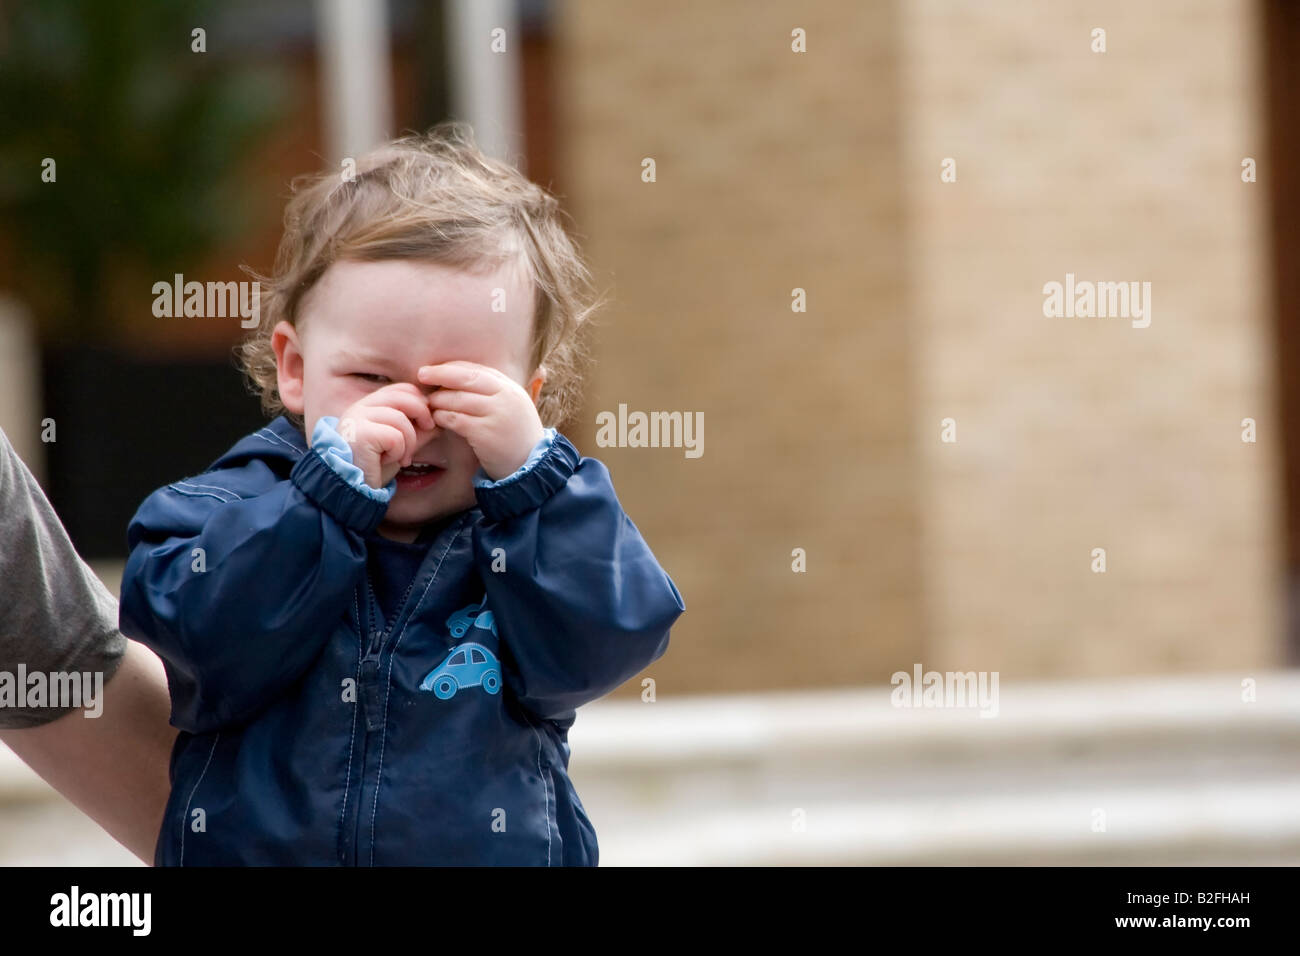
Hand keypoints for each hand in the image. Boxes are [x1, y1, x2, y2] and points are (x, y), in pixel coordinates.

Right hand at [335, 383, 437, 489]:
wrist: (352, 490)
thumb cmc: (375, 468)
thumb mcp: (401, 444)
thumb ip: (417, 429)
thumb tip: (440, 417)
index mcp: (368, 405)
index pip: (402, 389)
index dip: (420, 401)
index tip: (428, 422)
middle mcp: (360, 407)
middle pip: (403, 396)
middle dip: (422, 414)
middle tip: (428, 431)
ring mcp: (357, 418)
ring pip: (401, 419)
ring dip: (409, 442)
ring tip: (402, 458)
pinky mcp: (360, 434)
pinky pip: (395, 437)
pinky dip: (398, 452)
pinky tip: (386, 462)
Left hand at [416, 361, 543, 480]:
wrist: (530, 465)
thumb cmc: (515, 435)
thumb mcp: (511, 406)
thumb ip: (491, 392)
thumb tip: (457, 378)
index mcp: (509, 387)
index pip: (476, 369)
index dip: (452, 367)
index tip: (435, 369)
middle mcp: (504, 397)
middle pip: (466, 377)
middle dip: (440, 374)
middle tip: (421, 375)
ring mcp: (496, 414)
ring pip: (457, 398)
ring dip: (438, 400)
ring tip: (429, 404)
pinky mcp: (485, 433)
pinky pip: (456, 419)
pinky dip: (442, 417)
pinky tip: (437, 420)